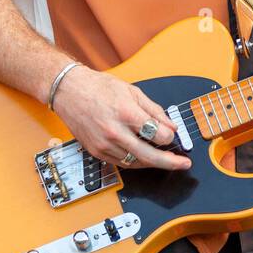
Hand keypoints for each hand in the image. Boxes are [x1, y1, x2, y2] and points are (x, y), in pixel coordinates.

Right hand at [51, 66, 191, 170]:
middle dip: (170, 162)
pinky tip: (144, 158)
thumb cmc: (99, 88)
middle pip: (149, 155)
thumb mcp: (132, 91)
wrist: (69, 91)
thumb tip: (171, 126)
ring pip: (135, 162)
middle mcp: (115, 132)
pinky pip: (121, 163)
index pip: (158, 134)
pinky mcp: (96, 152)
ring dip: (152, 163)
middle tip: (183, 164)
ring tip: (164, 160)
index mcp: (126, 113)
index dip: (169, 136)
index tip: (172, 134)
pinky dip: (135, 162)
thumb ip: (154, 110)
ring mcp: (104, 144)